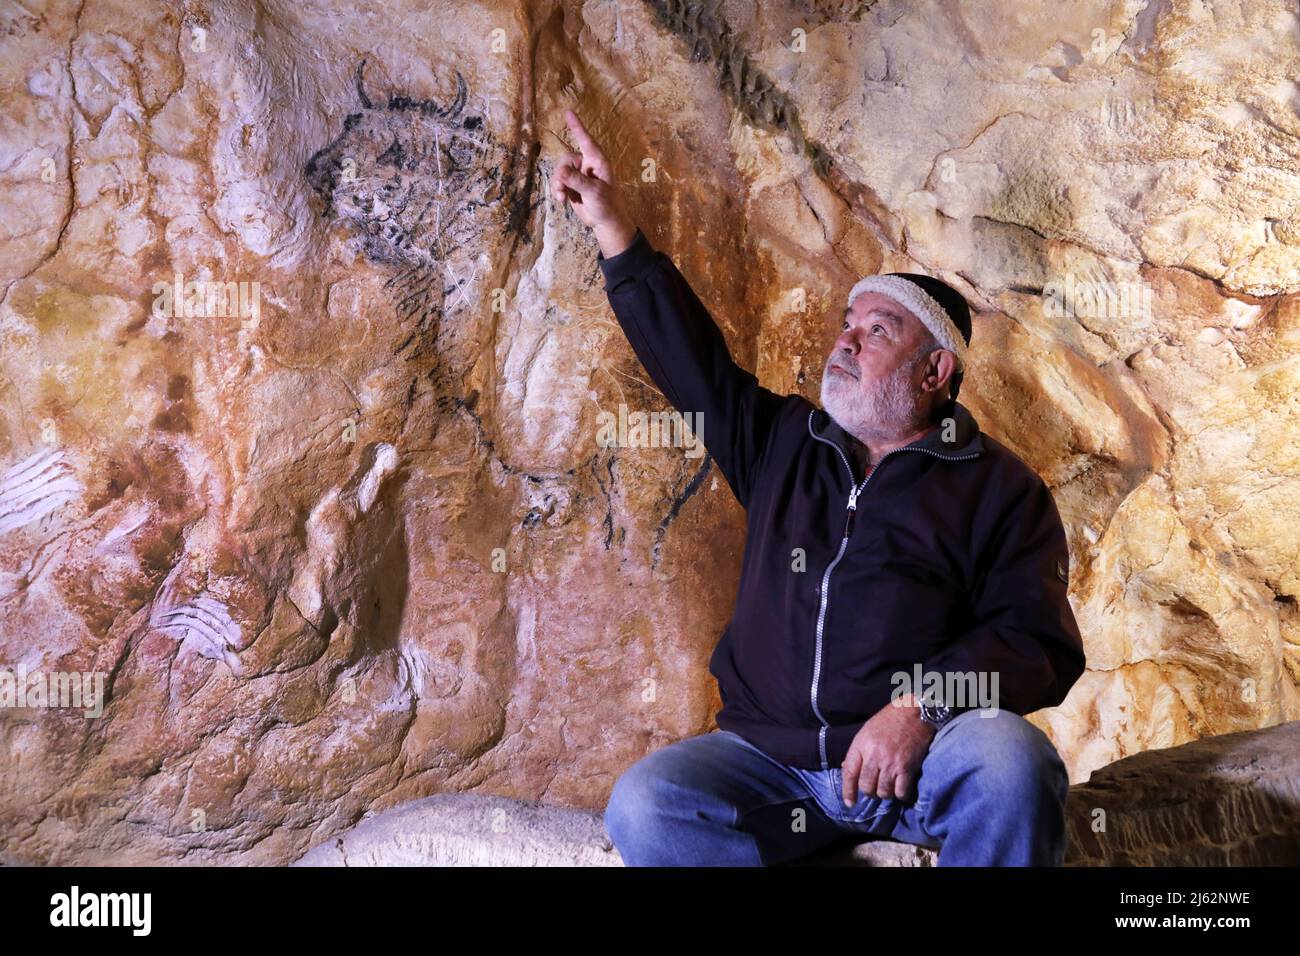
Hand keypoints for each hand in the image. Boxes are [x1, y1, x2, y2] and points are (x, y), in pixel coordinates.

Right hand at [549, 109, 636, 256]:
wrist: (604, 222)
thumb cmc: (607, 205)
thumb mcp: (593, 192)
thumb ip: (577, 180)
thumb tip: (560, 172)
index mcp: (597, 162)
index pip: (585, 140)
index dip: (577, 126)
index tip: (568, 112)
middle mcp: (587, 165)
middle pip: (566, 160)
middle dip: (561, 174)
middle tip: (562, 188)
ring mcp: (579, 176)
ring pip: (560, 172)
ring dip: (557, 184)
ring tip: (561, 197)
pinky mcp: (572, 186)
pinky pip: (558, 182)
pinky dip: (557, 190)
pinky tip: (561, 200)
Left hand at [840, 693, 935, 805]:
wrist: (913, 713)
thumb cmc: (888, 721)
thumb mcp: (866, 732)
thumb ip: (858, 752)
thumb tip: (847, 769)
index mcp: (861, 745)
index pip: (849, 773)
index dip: (848, 791)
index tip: (849, 803)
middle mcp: (874, 756)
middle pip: (866, 787)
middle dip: (870, 791)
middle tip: (875, 787)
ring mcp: (891, 763)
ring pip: (883, 792)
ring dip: (885, 793)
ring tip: (888, 786)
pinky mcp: (907, 768)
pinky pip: (901, 792)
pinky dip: (900, 794)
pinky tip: (901, 788)